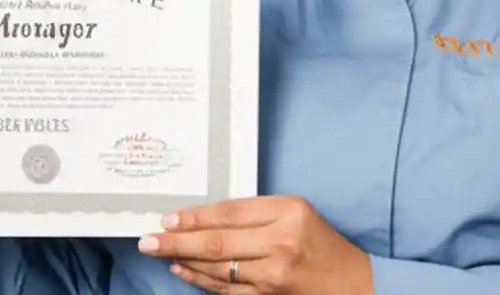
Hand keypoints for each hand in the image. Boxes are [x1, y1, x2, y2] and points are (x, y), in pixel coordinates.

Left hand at [138, 195, 372, 293]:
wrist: (351, 283)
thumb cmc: (320, 242)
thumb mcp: (296, 212)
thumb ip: (256, 212)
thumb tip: (205, 217)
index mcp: (288, 212)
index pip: (229, 212)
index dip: (194, 217)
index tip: (168, 218)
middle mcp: (280, 242)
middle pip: (217, 242)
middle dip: (177, 241)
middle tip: (148, 240)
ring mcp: (274, 274)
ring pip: (217, 268)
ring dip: (184, 260)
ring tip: (159, 252)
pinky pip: (225, 290)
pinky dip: (200, 281)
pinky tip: (183, 271)